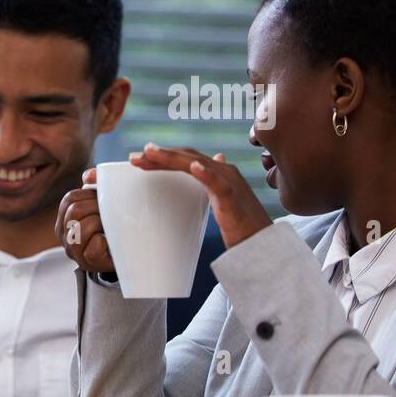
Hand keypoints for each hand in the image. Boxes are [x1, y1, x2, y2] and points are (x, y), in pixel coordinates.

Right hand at [56, 167, 114, 274]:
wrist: (128, 254)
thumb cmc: (112, 228)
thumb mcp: (102, 204)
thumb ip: (95, 186)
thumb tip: (89, 175)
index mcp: (64, 218)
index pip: (70, 198)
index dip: (90, 195)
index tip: (103, 201)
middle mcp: (64, 234)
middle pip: (74, 210)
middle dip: (96, 208)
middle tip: (109, 214)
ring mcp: (73, 250)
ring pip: (80, 228)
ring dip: (100, 224)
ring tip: (109, 228)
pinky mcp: (87, 262)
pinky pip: (93, 247)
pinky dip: (105, 242)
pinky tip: (109, 242)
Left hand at [130, 143, 270, 247]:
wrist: (261, 243)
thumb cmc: (241, 224)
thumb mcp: (222, 199)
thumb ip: (212, 181)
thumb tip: (207, 162)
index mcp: (218, 172)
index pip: (186, 158)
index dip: (163, 156)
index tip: (140, 159)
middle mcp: (224, 171)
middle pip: (187, 157)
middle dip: (159, 155)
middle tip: (133, 158)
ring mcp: (229, 181)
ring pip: (196, 164)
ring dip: (171, 158)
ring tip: (150, 154)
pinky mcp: (232, 197)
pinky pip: (217, 182)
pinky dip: (205, 172)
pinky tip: (192, 167)